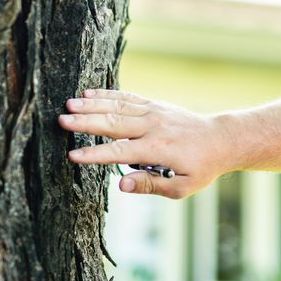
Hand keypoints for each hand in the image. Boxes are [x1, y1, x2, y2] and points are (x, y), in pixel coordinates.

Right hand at [57, 89, 232, 198]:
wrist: (220, 139)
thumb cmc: (201, 167)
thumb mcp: (182, 187)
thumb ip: (151, 186)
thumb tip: (121, 185)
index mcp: (157, 149)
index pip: (119, 152)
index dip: (94, 154)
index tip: (72, 156)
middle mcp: (153, 127)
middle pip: (113, 123)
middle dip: (85, 122)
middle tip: (60, 121)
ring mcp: (153, 112)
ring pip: (117, 106)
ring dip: (92, 105)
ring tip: (68, 104)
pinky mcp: (155, 105)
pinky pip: (128, 97)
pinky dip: (107, 94)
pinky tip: (89, 93)